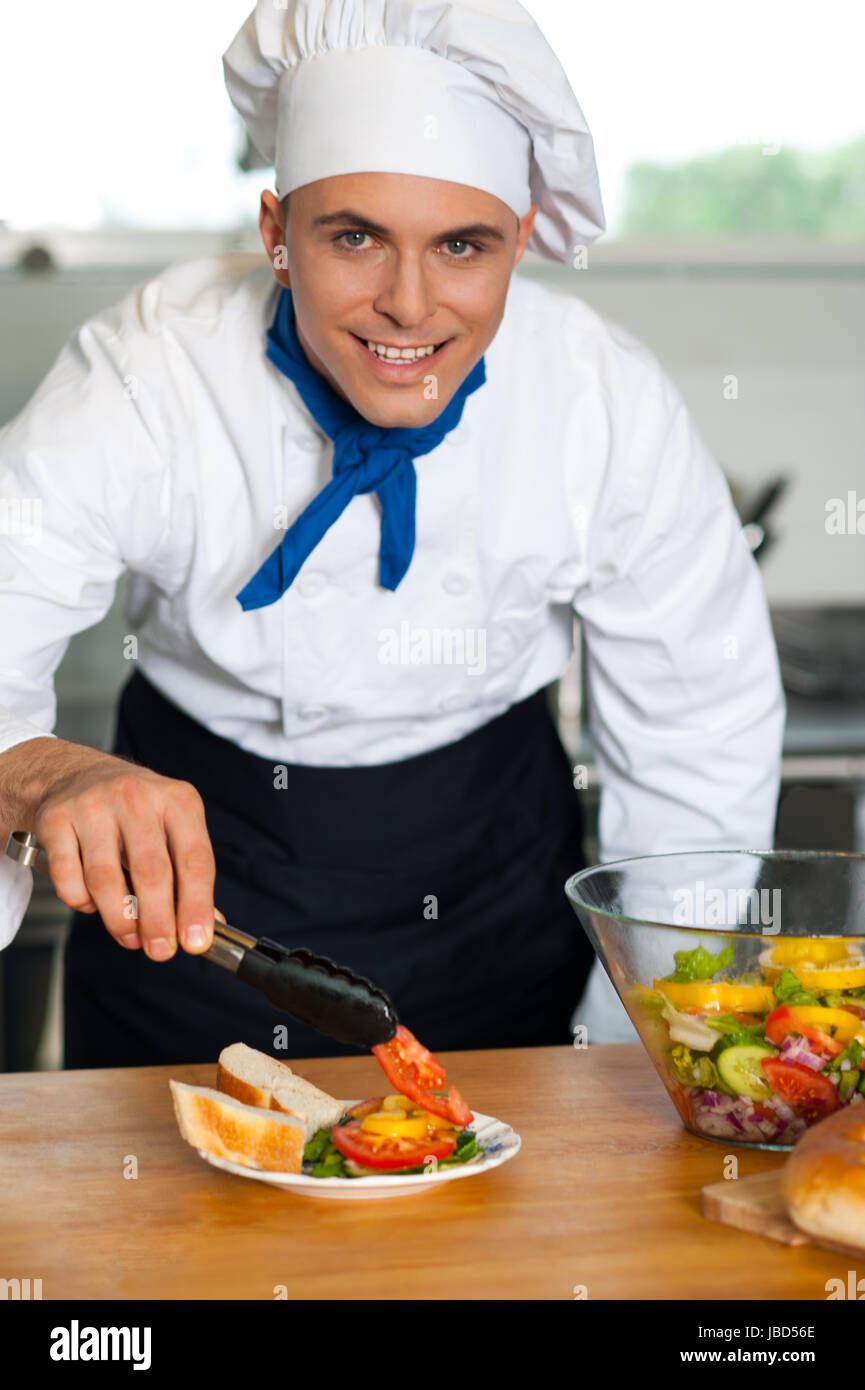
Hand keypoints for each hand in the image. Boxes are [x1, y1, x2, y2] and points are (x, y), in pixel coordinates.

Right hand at [26, 746, 216, 960]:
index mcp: (178, 800)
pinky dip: (83, 903)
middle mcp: (137, 797)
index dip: (197, 906)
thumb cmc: (135, 812)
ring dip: (120, 920)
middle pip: (151, 871)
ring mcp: (93, 806)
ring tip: (129, 937)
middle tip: (160, 951)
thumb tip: (206, 927)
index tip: (196, 941)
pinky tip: (94, 903)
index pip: (195, 859)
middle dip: (158, 921)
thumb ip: (188, 876)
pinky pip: (69, 879)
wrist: (76, 775)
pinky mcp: (56, 819)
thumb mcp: (173, 828)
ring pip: (106, 879)